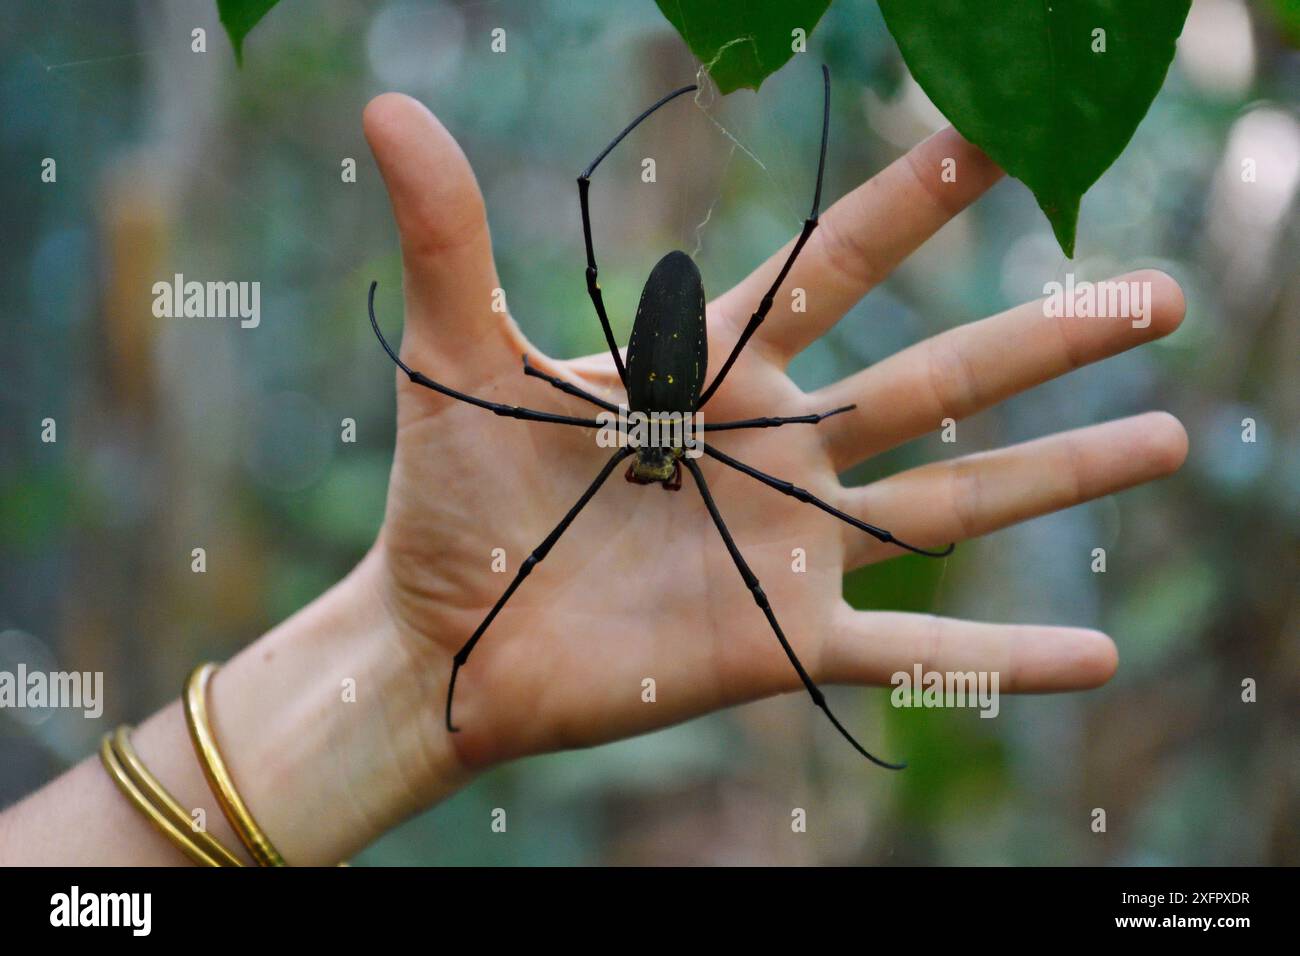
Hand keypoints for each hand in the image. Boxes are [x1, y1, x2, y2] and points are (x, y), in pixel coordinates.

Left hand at [362, 92, 1186, 773]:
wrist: (444, 637)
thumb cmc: (449, 497)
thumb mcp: (460, 362)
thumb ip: (452, 238)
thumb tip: (388, 109)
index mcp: (710, 371)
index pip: (832, 268)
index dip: (912, 204)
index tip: (992, 138)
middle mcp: (775, 450)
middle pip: (935, 378)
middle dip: (1044, 336)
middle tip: (1156, 291)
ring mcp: (792, 546)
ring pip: (954, 500)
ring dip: (1061, 473)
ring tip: (1169, 436)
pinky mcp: (784, 640)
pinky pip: (917, 649)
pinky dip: (1002, 657)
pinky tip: (1094, 655)